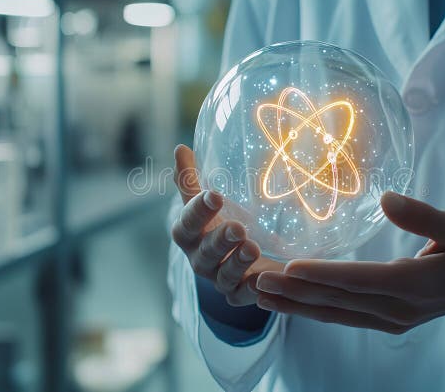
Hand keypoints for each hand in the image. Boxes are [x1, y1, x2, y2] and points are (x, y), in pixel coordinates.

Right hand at [171, 144, 283, 305]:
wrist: (244, 255)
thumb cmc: (222, 221)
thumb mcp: (210, 202)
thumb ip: (192, 180)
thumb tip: (181, 148)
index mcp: (190, 234)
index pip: (186, 223)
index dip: (197, 211)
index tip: (214, 195)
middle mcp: (200, 258)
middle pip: (204, 253)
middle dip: (220, 241)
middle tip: (238, 228)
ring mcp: (219, 279)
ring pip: (224, 276)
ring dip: (238, 263)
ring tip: (253, 248)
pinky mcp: (238, 295)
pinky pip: (243, 297)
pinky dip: (252, 291)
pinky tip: (263, 281)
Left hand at [254, 191, 444, 333]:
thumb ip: (423, 215)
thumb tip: (385, 198)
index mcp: (415, 284)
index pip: (358, 279)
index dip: (320, 275)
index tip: (285, 268)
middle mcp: (399, 308)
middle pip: (337, 301)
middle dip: (294, 292)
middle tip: (253, 279)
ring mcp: (394, 318)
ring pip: (336, 314)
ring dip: (297, 305)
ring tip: (259, 295)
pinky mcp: (392, 318)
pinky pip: (346, 316)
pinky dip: (316, 309)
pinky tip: (293, 303)